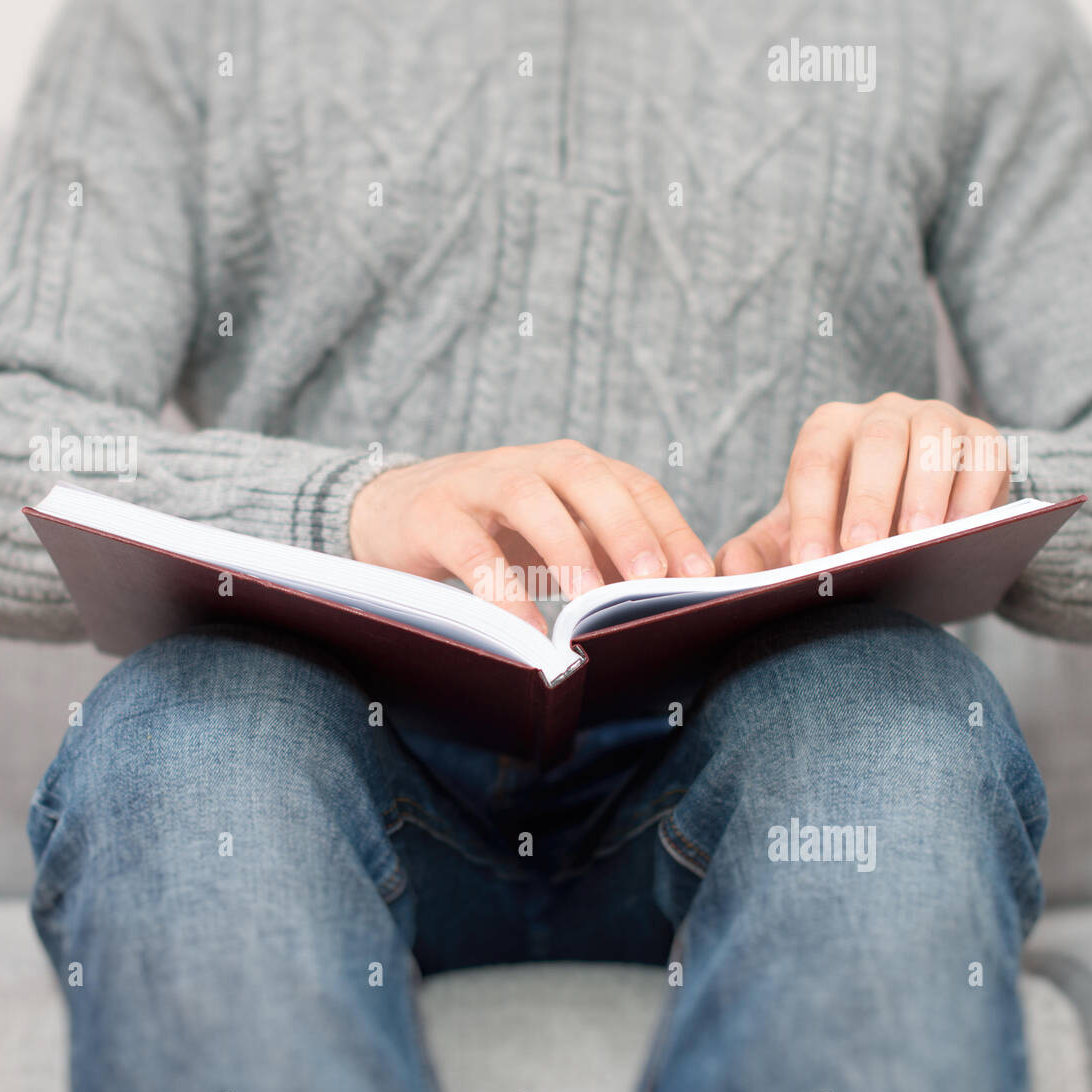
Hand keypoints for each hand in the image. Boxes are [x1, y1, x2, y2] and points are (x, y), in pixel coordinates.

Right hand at [349, 440, 714, 629]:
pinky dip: (498, 586)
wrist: (392, 514)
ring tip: (590, 598)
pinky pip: (470, 547)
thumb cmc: (492, 532)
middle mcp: (529, 464)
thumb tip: (669, 601)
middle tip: (654, 578)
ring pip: (528, 497)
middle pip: (586, 477)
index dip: (669, 525)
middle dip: (626, 526)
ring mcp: (477, 483)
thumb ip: (605, 557)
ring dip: (565, 544)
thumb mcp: (554, 539)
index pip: (632, 484)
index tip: (699, 574)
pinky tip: (523, 627)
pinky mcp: (433, 514)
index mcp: (570, 469)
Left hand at [716, 394, 1011, 575]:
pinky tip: (964, 531)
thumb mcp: (798, 540)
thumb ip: (758, 554)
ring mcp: (938, 420)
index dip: (811, 512)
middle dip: (869, 497)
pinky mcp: (984, 441)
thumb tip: (726, 570)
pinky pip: (983, 457)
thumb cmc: (845, 529)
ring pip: (933, 440)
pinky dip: (974, 492)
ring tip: (919, 540)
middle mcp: (882, 414)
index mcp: (828, 430)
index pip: (814, 464)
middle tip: (863, 549)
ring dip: (926, 489)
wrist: (915, 528)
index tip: (810, 562)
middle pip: (876, 443)